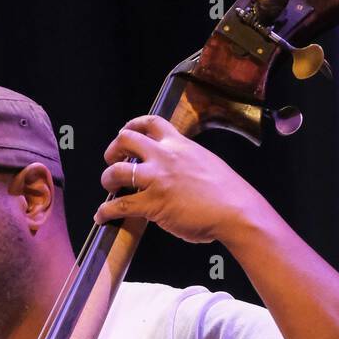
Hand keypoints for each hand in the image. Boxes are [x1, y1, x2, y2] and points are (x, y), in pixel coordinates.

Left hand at [94, 113, 271, 244]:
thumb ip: (188, 162)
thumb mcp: (207, 163)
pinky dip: (105, 211)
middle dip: (113, 149)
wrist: (236, 211)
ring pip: (116, 171)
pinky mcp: (153, 203)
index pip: (151, 122)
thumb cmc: (228, 193)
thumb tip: (177, 173)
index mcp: (180, 144)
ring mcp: (157, 179)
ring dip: (107, 178)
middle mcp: (165, 156)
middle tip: (112, 161)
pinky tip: (102, 216)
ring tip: (109, 187)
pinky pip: (119, 204)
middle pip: (126, 139)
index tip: (126, 132)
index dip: (132, 125)